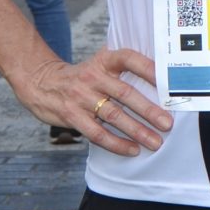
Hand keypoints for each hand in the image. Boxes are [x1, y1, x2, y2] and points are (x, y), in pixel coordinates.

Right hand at [14, 47, 169, 155]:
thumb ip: (122, 69)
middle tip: (167, 123)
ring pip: (113, 116)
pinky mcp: (72, 115)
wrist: (41, 82)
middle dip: (149, 110)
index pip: (129, 59)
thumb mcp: (99, 64)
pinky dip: (116, 143)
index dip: (149, 69)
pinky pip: (97, 133)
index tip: (168, 83)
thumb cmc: (81, 76)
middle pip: (125, 93)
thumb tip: (162, 82)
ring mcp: (81, 96)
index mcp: (104, 60)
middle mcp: (93, 76)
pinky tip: (132, 150)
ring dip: (137, 131)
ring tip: (155, 142)